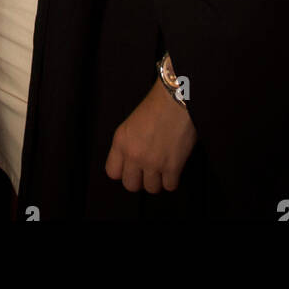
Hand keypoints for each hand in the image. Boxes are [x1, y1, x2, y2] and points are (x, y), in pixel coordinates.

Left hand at [105, 79, 196, 193]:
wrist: (176, 99)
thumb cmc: (156, 106)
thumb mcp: (131, 124)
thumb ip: (128, 146)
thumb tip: (131, 165)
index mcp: (120, 142)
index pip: (112, 172)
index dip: (123, 172)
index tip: (131, 168)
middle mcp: (133, 154)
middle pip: (130, 185)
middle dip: (140, 180)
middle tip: (148, 170)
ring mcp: (152, 162)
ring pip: (151, 189)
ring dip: (158, 180)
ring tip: (162, 167)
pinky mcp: (172, 166)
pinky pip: (169, 187)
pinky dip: (172, 179)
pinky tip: (173, 167)